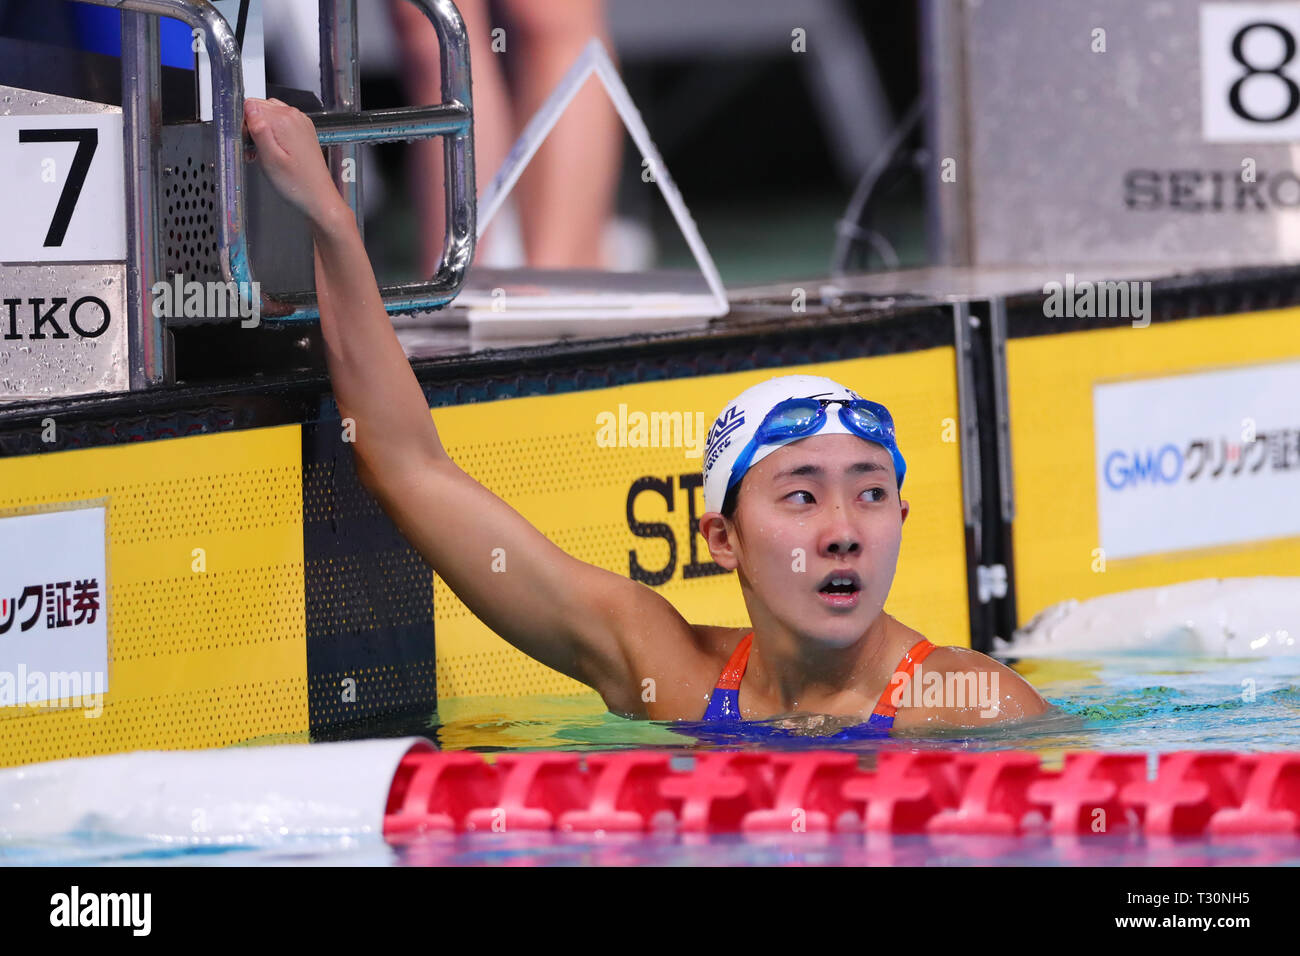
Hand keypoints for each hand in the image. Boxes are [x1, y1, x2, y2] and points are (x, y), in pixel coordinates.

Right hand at [243, 97, 340, 223]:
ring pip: (268, 115)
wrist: (318, 197)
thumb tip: (249, 107)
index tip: (247, 143)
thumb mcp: (269, 159)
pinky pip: (280, 123)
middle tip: (254, 151)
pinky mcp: (303, 131)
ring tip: (264, 154)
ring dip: (261, 131)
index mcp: (284, 120)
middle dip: (251, 127)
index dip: (243, 125)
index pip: (249, 106)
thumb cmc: (297, 184)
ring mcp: (300, 122)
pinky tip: (273, 152)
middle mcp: (294, 116)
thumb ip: (258, 130)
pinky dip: (272, 134)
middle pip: (259, 108)